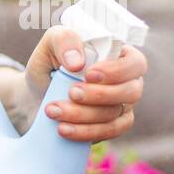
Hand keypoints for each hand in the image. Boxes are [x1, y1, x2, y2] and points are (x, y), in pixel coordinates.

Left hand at [24, 25, 147, 142]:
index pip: (135, 62)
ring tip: (54, 111)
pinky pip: (108, 132)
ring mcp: (123, 106)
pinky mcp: (113, 126)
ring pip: (115, 114)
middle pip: (131, 92)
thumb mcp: (51, 44)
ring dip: (83, 114)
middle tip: (71, 92)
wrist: (38, 94)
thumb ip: (64, 40)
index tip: (89, 74)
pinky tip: (64, 129)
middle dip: (99, 95)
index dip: (117, 71)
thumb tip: (77, 63)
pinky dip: (85, 132)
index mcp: (120, 55)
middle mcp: (128, 81)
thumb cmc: (51, 63)